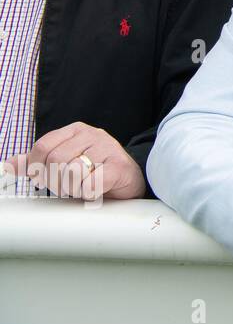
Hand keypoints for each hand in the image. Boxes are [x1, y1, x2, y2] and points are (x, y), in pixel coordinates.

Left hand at [4, 122, 144, 200]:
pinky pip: (91, 183)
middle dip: (56, 181)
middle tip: (66, 187)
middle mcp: (92, 134)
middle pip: (55, 160)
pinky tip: (94, 191)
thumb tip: (9, 164)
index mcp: (75, 131)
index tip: (45, 179)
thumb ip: (37, 162)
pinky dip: (87, 193)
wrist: (130, 179)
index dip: (37, 168)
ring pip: (72, 171)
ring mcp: (108, 148)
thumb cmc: (95, 171)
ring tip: (81, 188)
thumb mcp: (65, 162)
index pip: (42, 146)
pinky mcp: (119, 166)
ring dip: (72, 188)